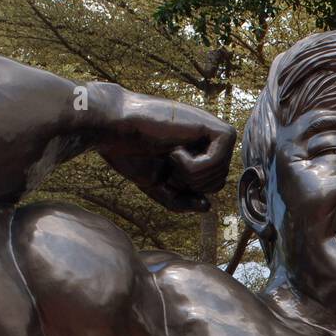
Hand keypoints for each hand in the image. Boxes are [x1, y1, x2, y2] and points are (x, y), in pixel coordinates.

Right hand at [94, 87, 236, 211]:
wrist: (117, 130)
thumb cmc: (133, 154)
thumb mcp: (160, 186)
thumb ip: (183, 200)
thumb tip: (208, 207)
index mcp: (201, 152)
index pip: (212, 186)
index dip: (187, 188)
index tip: (166, 171)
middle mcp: (211, 142)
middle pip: (218, 183)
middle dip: (189, 184)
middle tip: (168, 162)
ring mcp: (214, 133)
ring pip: (219, 176)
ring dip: (188, 175)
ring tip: (171, 153)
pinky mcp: (215, 128)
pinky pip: (217, 163)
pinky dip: (192, 166)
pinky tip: (176, 148)